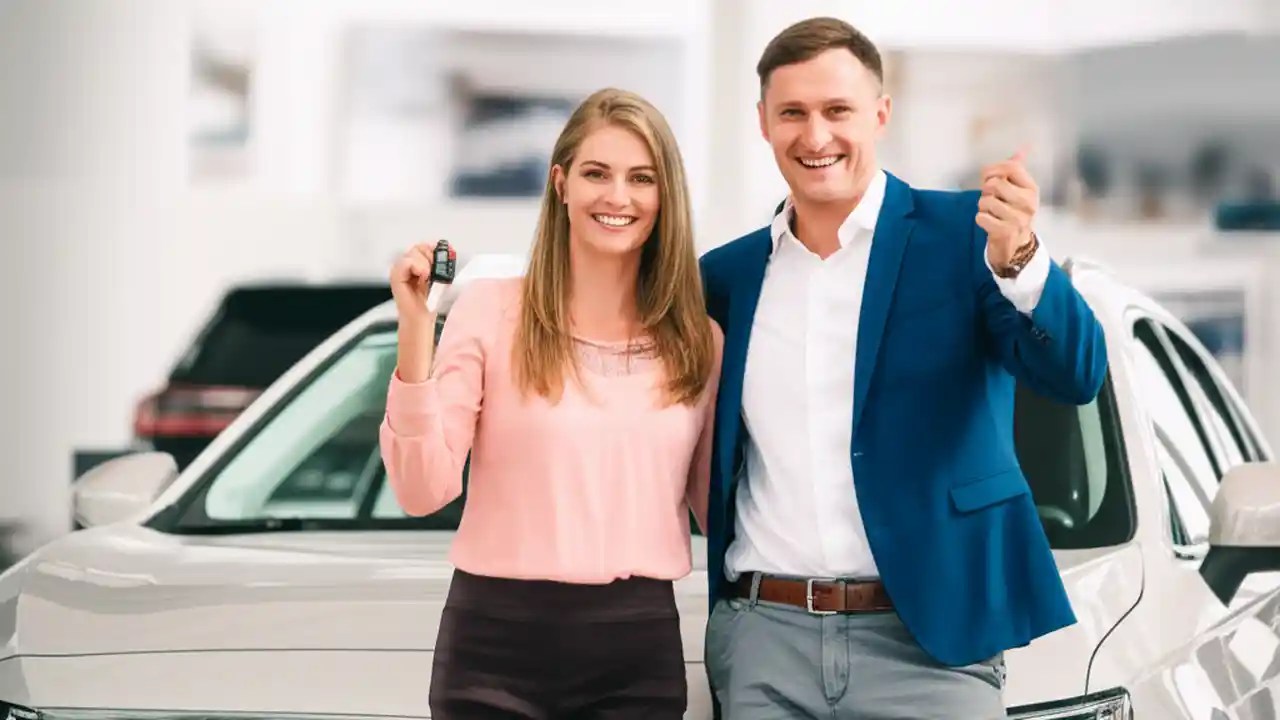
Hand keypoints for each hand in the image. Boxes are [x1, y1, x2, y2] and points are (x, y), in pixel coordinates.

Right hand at [390, 241, 445, 320]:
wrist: (423, 316)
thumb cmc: (431, 300)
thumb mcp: (441, 277)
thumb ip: (442, 262)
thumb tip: (449, 249)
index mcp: (416, 262)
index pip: (426, 245)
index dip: (436, 249)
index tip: (444, 260)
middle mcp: (406, 263)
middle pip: (420, 246)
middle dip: (432, 257)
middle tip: (434, 272)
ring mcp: (399, 268)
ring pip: (415, 252)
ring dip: (426, 264)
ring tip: (428, 277)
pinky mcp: (396, 275)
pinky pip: (407, 262)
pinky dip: (419, 267)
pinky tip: (424, 277)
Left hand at [977, 149, 1038, 269]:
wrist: (1016, 246)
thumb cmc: (1013, 213)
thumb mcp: (1019, 190)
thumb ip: (1017, 169)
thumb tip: (1023, 148)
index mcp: (1031, 188)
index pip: (1011, 167)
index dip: (992, 170)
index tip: (988, 178)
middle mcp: (1028, 202)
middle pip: (994, 184)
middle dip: (986, 192)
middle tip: (992, 200)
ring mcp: (1018, 218)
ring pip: (985, 201)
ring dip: (982, 207)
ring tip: (992, 213)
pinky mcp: (1005, 232)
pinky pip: (980, 217)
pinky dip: (980, 219)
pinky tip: (990, 223)